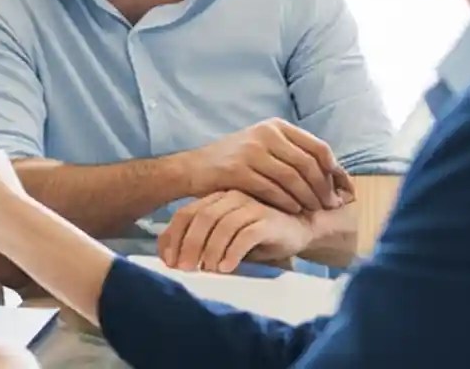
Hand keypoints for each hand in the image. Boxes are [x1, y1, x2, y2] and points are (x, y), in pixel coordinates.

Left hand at [159, 190, 314, 272]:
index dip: (173, 237)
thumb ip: (202, 241)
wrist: (301, 228)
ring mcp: (251, 206)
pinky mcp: (269, 220)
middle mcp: (231, 198)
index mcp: (215, 199)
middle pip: (201, 217)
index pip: (186, 213)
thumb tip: (170, 259)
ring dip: (210, 250)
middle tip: (184, 269)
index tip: (168, 261)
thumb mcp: (225, 238)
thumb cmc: (257, 236)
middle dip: (188, 245)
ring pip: (222, 225)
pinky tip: (227, 268)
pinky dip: (233, 252)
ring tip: (207, 270)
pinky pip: (246, 234)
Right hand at [182, 118, 352, 213]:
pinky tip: (293, 210)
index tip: (342, 190)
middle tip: (331, 206)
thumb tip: (336, 176)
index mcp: (276, 126)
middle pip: (308, 164)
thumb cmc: (237, 162)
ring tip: (314, 210)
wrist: (195, 168)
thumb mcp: (265, 148)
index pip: (318, 147)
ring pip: (292, 178)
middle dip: (324, 188)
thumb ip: (294, 156)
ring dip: (308, 198)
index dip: (335, 171)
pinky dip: (287, 202)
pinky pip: (271, 189)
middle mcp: (265, 134)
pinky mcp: (237, 170)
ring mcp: (250, 151)